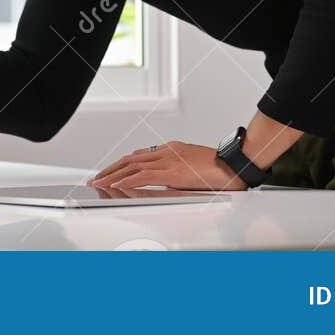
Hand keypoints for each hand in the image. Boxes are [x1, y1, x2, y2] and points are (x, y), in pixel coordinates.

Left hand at [88, 141, 243, 191]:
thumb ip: (179, 173)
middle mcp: (168, 152)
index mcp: (173, 150)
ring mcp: (169, 160)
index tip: (112, 171)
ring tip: (99, 182)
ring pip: (132, 165)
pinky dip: (126, 179)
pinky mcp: (173, 172)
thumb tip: (169, 183)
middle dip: (112, 168)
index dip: (124, 164)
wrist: (237, 165)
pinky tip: (116, 184)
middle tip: (97, 178)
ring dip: (113, 174)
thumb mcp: (195, 169)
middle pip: (131, 158)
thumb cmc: (222, 169)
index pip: (141, 155)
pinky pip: (144, 175)